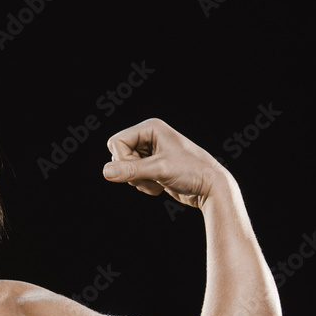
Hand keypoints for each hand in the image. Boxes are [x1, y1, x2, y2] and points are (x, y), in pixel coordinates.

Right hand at [101, 118, 233, 209]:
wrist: (210, 187)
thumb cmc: (192, 171)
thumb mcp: (159, 170)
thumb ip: (130, 171)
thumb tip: (105, 172)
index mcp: (150, 128)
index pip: (116, 142)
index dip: (122, 160)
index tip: (140, 170)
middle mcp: (149, 136)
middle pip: (118, 155)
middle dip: (131, 172)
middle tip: (150, 176)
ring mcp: (150, 152)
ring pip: (124, 168)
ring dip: (138, 180)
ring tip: (157, 181)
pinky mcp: (152, 166)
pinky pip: (133, 176)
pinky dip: (143, 184)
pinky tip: (159, 185)